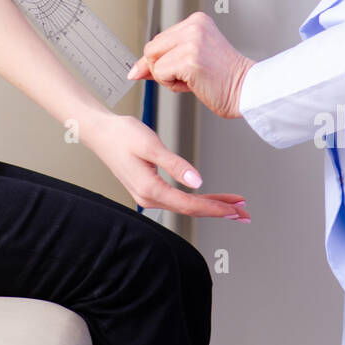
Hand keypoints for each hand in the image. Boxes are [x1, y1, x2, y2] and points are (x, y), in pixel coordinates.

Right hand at [88, 113, 248, 219]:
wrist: (99, 131)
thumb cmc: (122, 134)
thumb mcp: (151, 145)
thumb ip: (175, 165)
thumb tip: (197, 183)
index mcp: (150, 189)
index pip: (189, 205)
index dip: (215, 208)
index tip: (235, 210)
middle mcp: (148, 198)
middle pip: (190, 209)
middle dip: (219, 211)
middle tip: (244, 213)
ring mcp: (148, 195)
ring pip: (186, 205)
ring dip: (211, 205)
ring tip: (234, 205)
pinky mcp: (149, 188)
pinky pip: (178, 199)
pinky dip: (197, 199)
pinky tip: (209, 197)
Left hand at [127, 12, 255, 119]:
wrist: (247, 90)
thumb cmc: (223, 78)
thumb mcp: (190, 60)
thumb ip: (163, 60)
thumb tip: (134, 71)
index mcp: (196, 21)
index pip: (158, 40)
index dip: (162, 61)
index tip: (179, 71)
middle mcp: (193, 26)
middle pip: (151, 49)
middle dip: (163, 68)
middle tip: (190, 75)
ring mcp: (191, 41)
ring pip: (153, 61)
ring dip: (167, 77)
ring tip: (193, 78)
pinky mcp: (189, 59)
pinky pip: (160, 74)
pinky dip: (172, 85)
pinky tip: (194, 83)